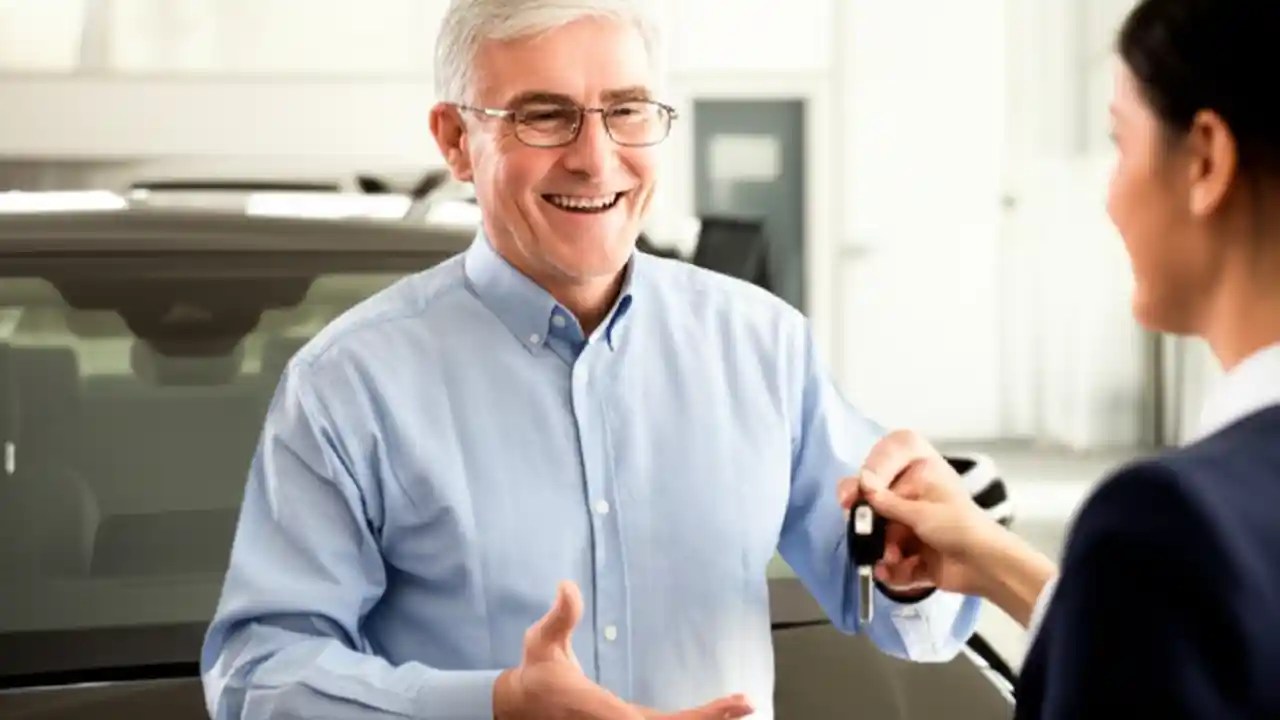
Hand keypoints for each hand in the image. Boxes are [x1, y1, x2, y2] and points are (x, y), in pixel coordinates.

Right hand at [494, 581, 754, 719]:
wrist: (517, 708)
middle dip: (707, 719)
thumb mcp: (540, 641)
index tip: (719, 707)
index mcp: (596, 708)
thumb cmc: (535, 672)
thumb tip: (567, 584)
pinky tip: (712, 714)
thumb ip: (559, 616)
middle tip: (745, 703)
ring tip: (739, 706)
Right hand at [838, 430, 1004, 596]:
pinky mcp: (914, 555)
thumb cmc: (960, 527)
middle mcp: (914, 497)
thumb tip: (861, 484)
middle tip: (857, 527)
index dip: (870, 470)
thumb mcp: (921, 512)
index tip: (855, 493)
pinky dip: (890, 570)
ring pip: (881, 534)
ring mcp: (913, 527)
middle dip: (868, 520)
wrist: (987, 568)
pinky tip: (888, 573)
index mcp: (922, 476)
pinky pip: (892, 561)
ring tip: (890, 559)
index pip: (887, 458)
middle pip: (876, 499)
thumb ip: (886, 502)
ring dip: (880, 548)